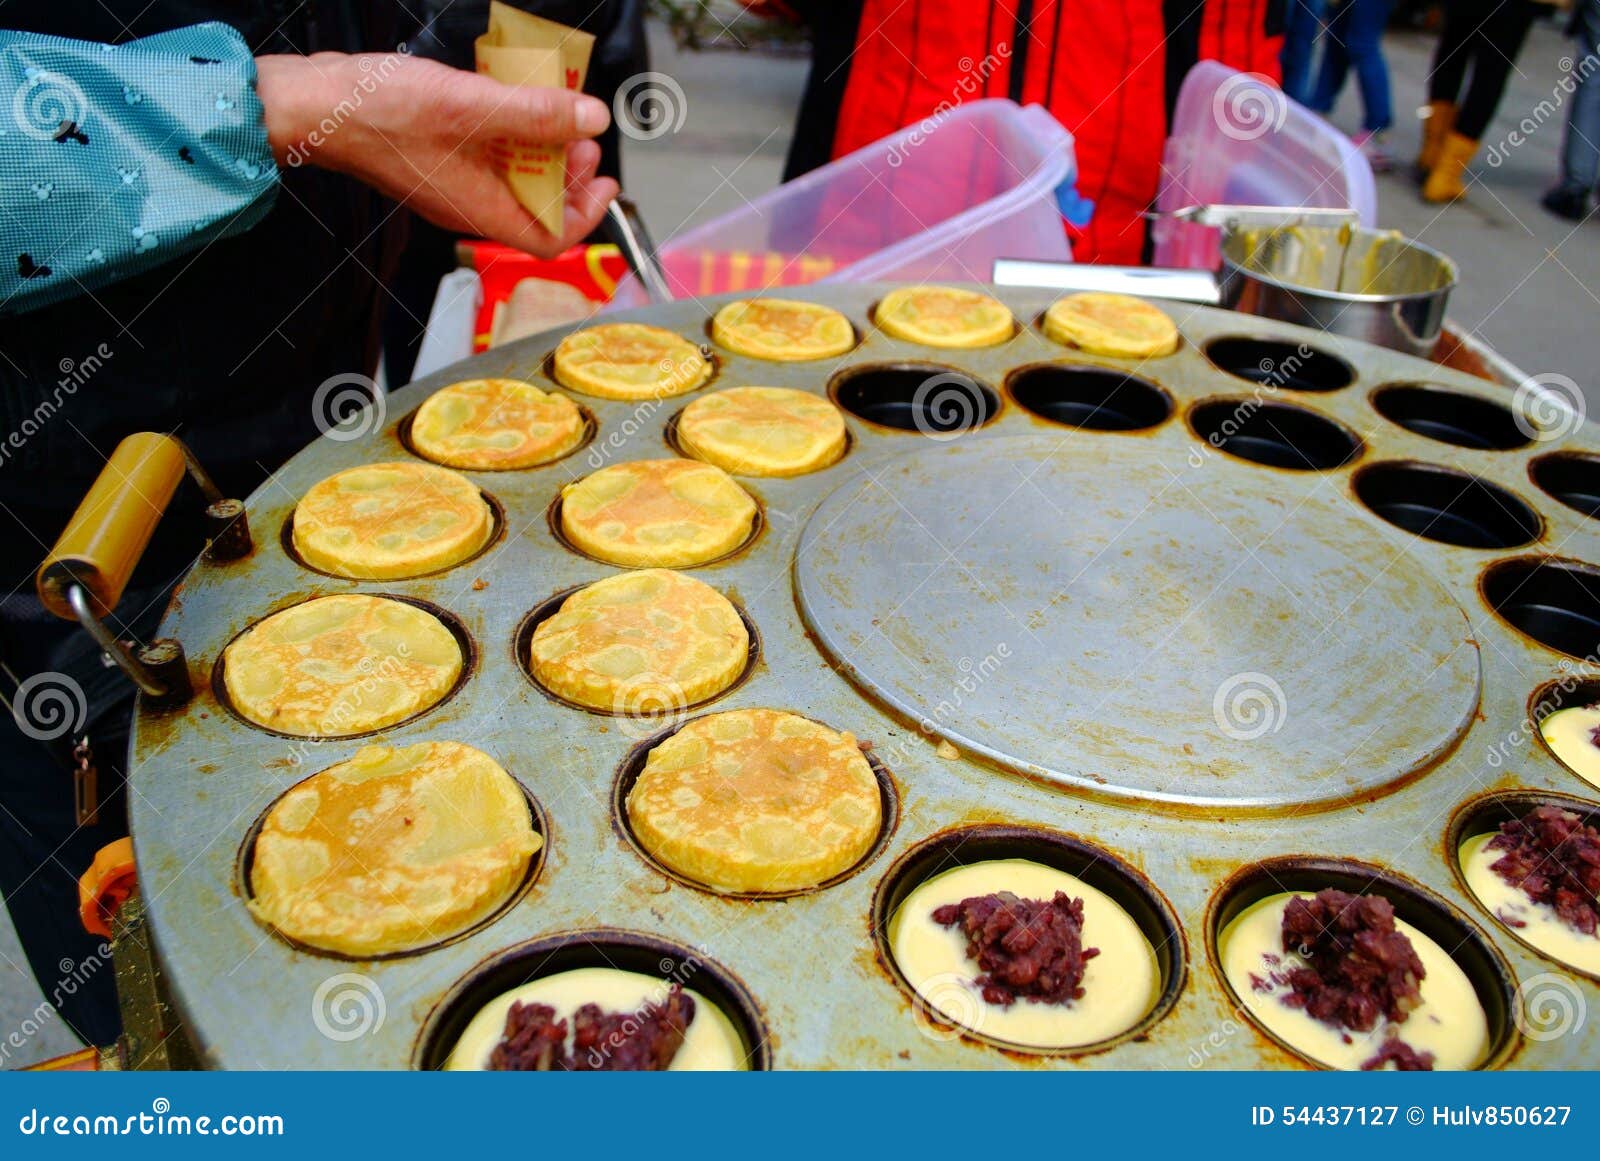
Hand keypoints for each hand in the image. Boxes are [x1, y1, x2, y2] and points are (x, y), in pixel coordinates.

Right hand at [257, 52, 617, 256]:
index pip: (551, 238)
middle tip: (581, 137)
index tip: (605, 182)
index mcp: (481, 209)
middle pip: (538, 206)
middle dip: (568, 173)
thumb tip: (592, 119)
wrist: (315, 105)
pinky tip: (511, 97)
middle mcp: (469, 202)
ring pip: (513, 176)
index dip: (586, 215)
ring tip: (553, 109)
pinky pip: (486, 153)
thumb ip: (537, 115)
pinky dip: (507, 131)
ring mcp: (452, 180)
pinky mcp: (438, 157)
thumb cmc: (379, 114)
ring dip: (540, 147)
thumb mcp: (473, 107)